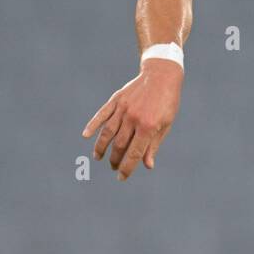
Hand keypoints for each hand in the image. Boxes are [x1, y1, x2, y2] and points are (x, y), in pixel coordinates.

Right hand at [82, 60, 182, 180]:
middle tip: (113, 167)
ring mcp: (123, 109)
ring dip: (101, 147)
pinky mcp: (116, 100)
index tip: (121, 177)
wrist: (161, 75)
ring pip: (107, 132)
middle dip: (115, 159)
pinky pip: (102, 115)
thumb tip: (147, 165)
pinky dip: (93, 125)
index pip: (134, 153)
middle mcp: (133, 119)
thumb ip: (153, 145)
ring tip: (98, 157)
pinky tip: (86, 135)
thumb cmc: (167, 102)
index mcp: (148, 127)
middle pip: (119, 145)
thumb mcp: (165, 125)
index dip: (127, 168)